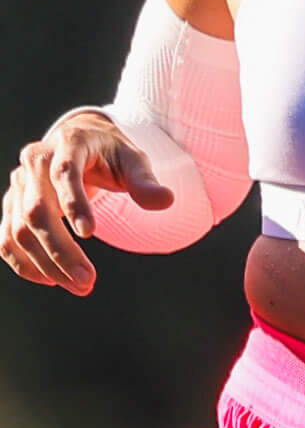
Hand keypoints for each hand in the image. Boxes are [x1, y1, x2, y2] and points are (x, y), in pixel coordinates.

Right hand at [2, 112, 174, 294]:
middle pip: (37, 209)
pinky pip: (7, 238)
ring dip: (45, 263)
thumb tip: (166, 200)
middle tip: (87, 280)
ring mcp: (19, 184)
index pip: (65, 174)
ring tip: (78, 285)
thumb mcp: (133, 160)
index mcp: (68, 143)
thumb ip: (145, 181)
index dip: (74, 203)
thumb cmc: (110, 153)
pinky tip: (51, 280)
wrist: (81, 142)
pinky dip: (23, 263)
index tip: (90, 233)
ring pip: (19, 229)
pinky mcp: (12, 204)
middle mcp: (35, 161)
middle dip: (60, 249)